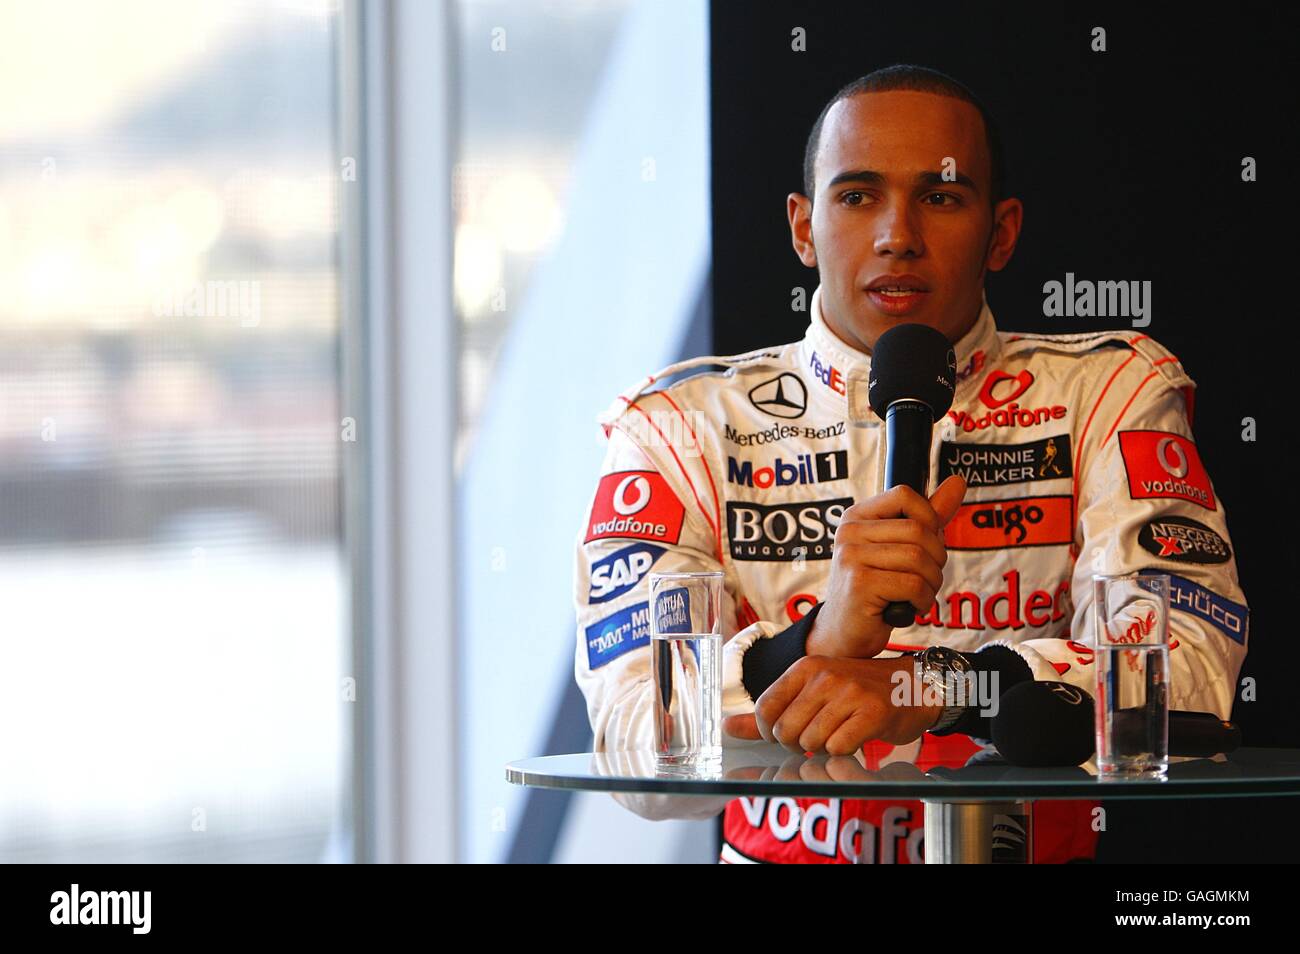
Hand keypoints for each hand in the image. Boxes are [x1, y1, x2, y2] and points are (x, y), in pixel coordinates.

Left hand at [720, 655, 943, 754]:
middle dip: (798, 744)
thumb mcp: (811, 692)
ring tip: (840, 731)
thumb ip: (769, 712)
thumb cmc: (856, 693)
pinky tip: (856, 737)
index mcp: (805, 668)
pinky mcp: (872, 713)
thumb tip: (726, 729)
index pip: (764, 708)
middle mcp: (824, 676)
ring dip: (824, 748)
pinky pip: (839, 748)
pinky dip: (844, 751)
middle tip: (818, 734)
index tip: (787, 732)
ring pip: (812, 742)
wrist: (911, 687)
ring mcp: (849, 693)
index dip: (770, 731)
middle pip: (785, 731)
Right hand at [806, 475, 966, 658]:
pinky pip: (913, 585)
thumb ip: (928, 516)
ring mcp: (851, 556)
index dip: (929, 520)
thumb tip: (958, 481)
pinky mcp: (859, 584)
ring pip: (919, 559)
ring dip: (930, 584)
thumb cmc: (874, 590)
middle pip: (919, 530)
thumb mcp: (899, 548)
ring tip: (915, 596)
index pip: (906, 495)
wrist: (843, 633)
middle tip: (924, 580)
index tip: (925, 546)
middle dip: (936, 560)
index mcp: (857, 516)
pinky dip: (922, 601)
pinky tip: (908, 609)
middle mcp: (849, 531)